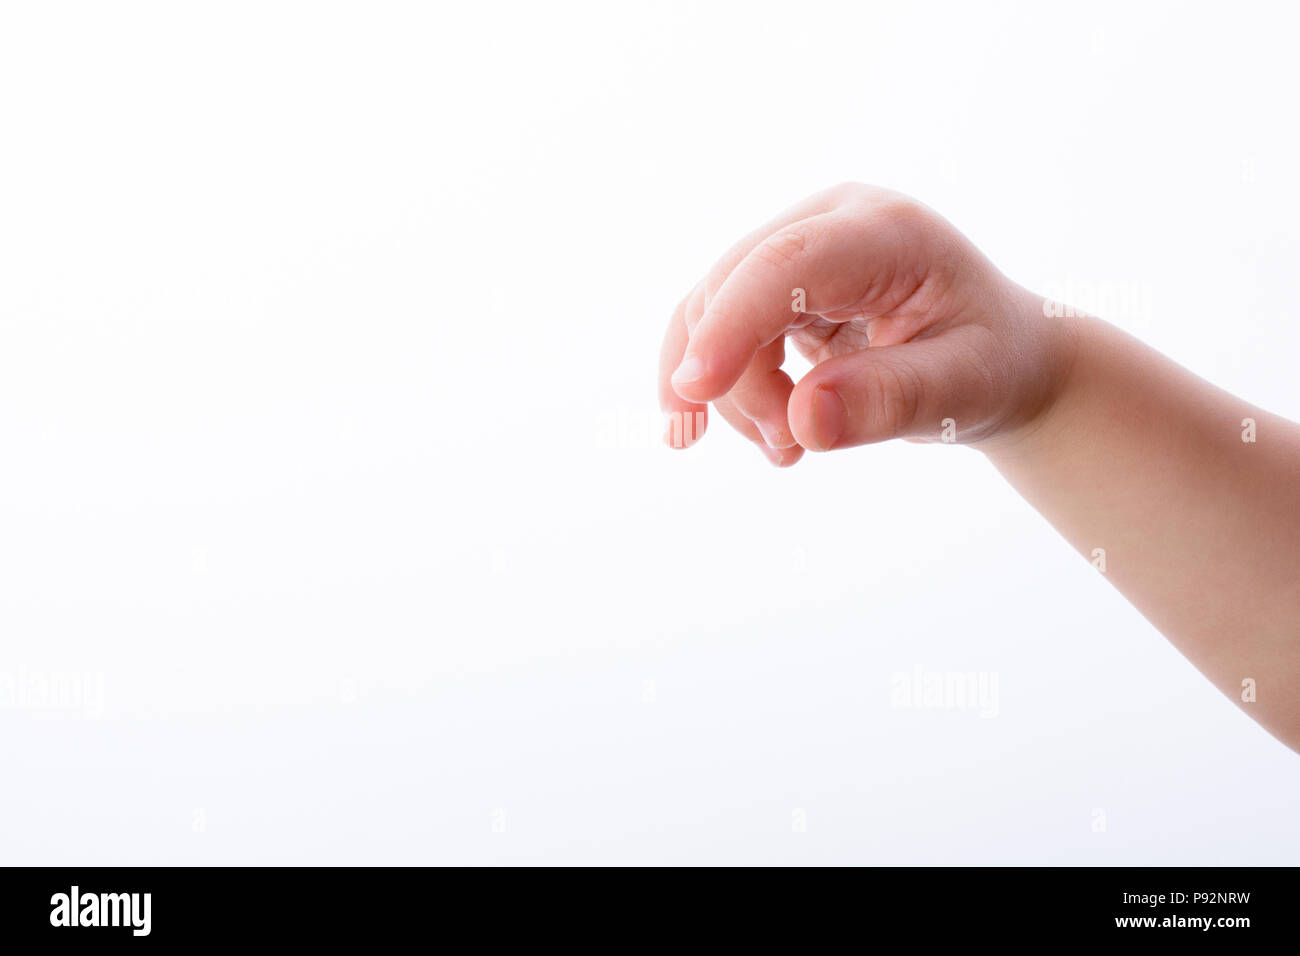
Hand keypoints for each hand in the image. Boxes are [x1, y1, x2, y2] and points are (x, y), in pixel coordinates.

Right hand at [658, 183, 1077, 464]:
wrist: (1002, 357)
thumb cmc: (993, 364)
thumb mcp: (965, 388)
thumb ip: (892, 399)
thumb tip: (804, 419)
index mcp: (885, 232)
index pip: (784, 263)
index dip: (731, 323)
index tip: (694, 390)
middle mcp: (830, 222)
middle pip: (732, 289)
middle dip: (737, 382)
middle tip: (787, 450)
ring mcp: (798, 246)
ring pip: (710, 313)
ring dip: (729, 394)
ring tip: (786, 449)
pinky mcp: (777, 283)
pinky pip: (714, 328)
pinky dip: (719, 387)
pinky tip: (757, 433)